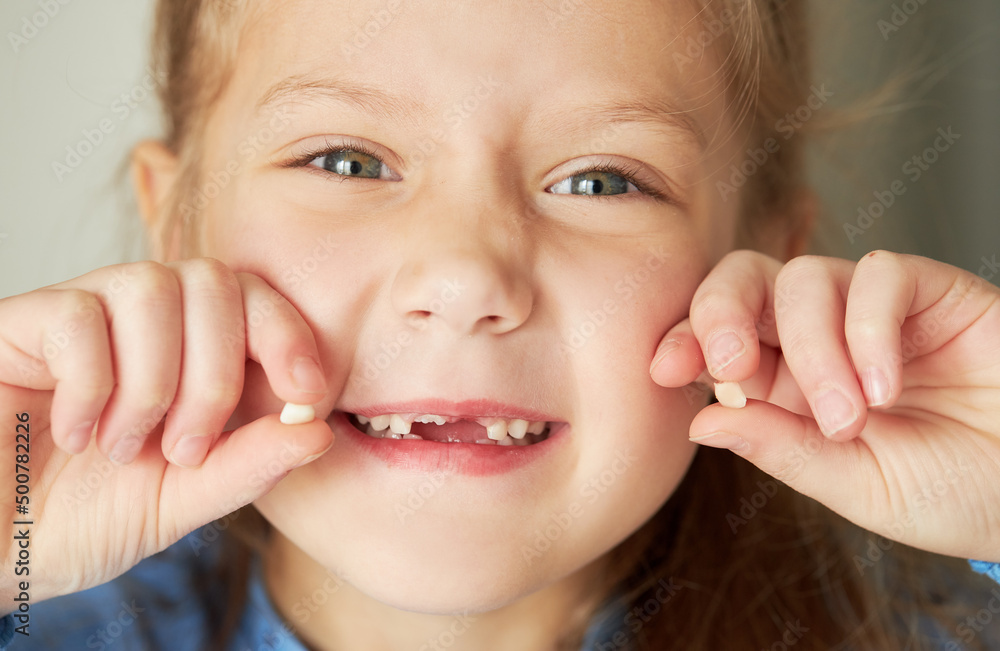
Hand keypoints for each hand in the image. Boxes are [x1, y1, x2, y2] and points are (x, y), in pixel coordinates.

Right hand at [0, 259, 333, 603]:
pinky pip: (79, 315)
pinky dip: (93, 385)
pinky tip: (78, 433)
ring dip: (154, 382)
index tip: (306, 392)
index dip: (288, 334)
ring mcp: (80, 316)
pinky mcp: (20, 325)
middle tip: (185, 450)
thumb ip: (248, 465)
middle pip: (212, 281)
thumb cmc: (78, 520)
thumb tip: (320, 430)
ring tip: (123, 448)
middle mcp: (139, 323)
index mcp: (188, 353)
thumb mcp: (180, 500)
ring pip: (151, 287)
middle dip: (217, 374)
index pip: (254, 299)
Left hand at [651, 250, 999, 561]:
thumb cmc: (952, 492)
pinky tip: (888, 388)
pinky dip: (868, 329)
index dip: (685, 340)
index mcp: (786, 383)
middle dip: (721, 315)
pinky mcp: (930, 290)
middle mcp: (819, 337)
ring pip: (803, 281)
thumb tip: (698, 419)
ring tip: (850, 418)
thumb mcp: (854, 485)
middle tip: (731, 367)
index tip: (663, 370)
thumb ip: (781, 449)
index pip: (718, 339)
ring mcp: (871, 310)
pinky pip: (878, 275)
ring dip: (813, 350)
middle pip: (744, 283)